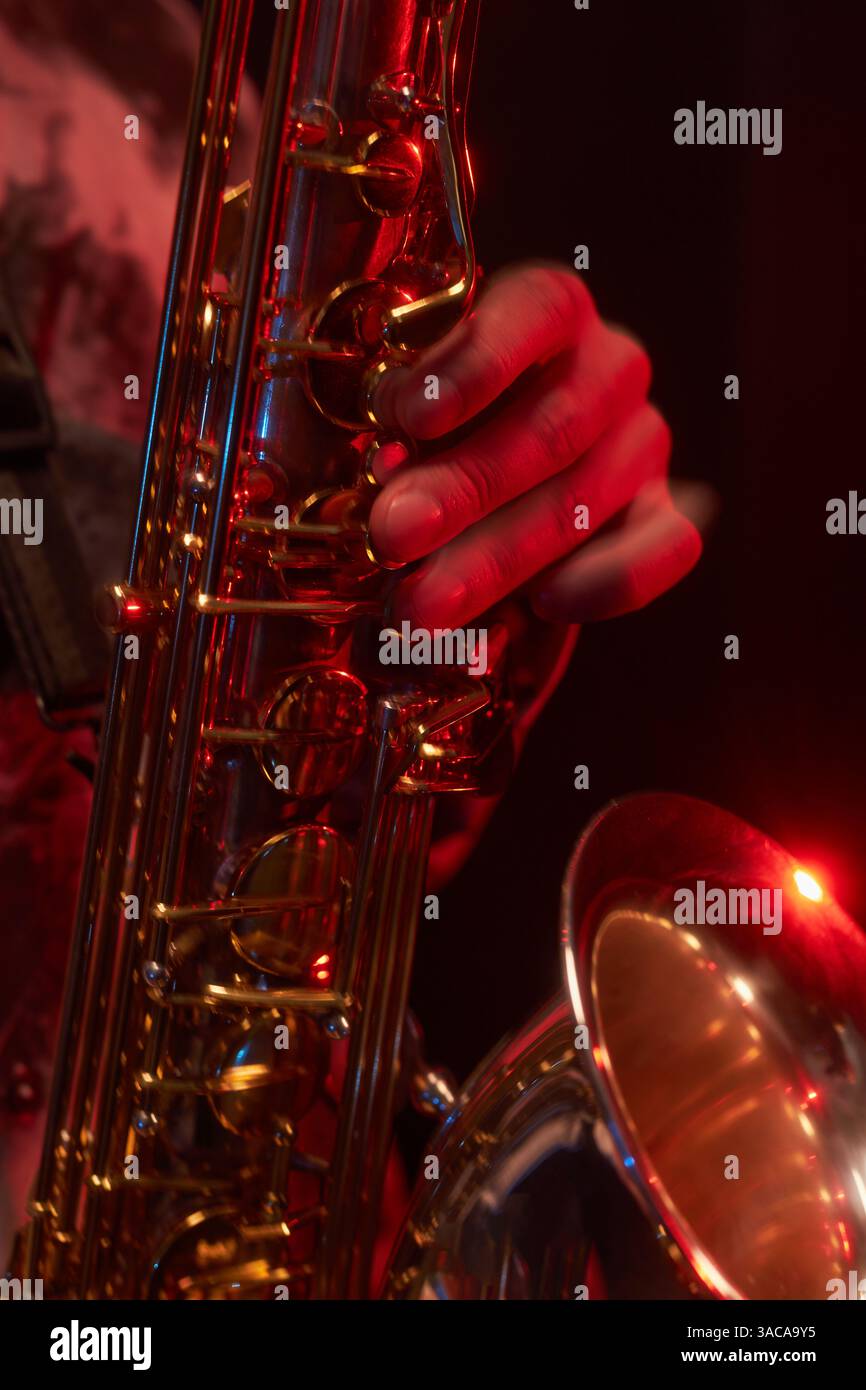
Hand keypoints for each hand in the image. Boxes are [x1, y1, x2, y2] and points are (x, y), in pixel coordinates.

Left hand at [369, 261, 700, 627]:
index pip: (536, 313)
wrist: (498, 486)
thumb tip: (387, 471)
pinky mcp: (665, 515)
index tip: (411, 417)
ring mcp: (643, 443)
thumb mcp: (410, 411)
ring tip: (424, 603)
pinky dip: (606, 581)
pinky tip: (545, 604)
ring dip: (499, 559)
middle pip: (551, 428)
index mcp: (550, 311)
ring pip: (583, 501)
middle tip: (394, 534)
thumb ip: (403, 426)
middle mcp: (610, 368)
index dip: (475, 364)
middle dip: (463, 490)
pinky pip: (664, 548)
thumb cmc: (437, 432)